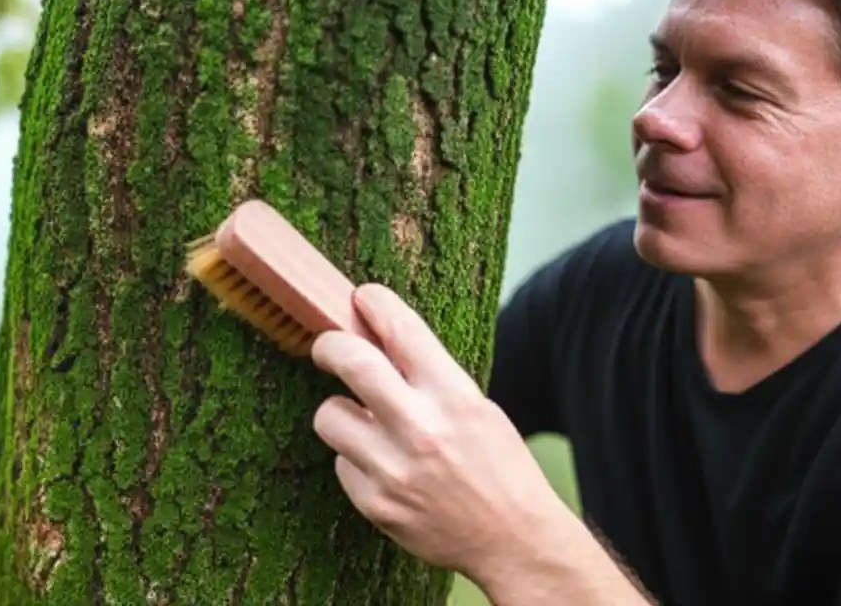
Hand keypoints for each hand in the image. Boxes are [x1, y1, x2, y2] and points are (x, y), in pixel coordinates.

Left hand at [308, 283, 572, 586]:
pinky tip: (385, 469)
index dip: (373, 301)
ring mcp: (393, 469)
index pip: (400, 328)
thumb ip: (431, 377)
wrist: (513, 541)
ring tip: (364, 423)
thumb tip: (377, 338)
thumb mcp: (477, 408)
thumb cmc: (498, 466)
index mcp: (454, 396)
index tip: (362, 298)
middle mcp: (421, 429)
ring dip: (341, 413)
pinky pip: (341, 463)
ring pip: (329, 414)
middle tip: (327, 347)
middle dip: (329, 346)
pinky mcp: (374, 503)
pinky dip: (356, 461)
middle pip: (350, 361)